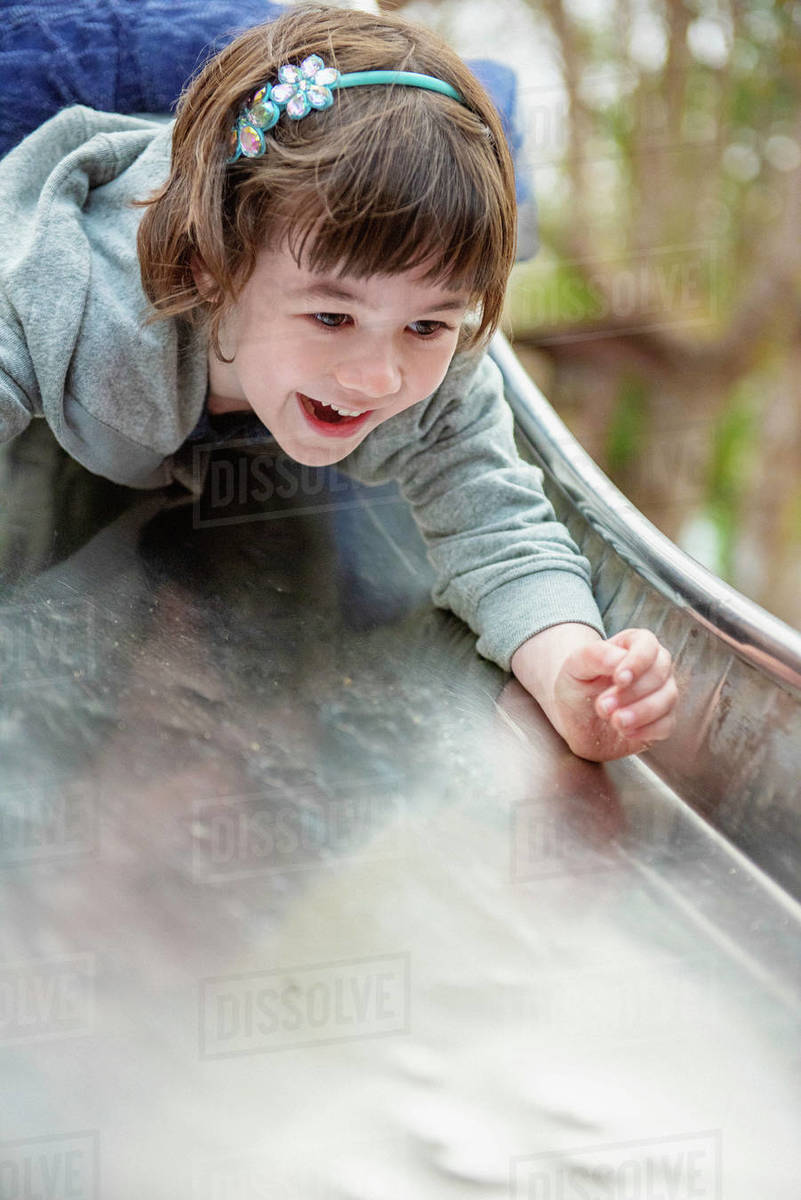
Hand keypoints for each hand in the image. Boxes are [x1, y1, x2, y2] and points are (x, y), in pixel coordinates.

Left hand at [510, 625, 677, 761]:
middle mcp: (654, 666)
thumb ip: (596, 655)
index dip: (637, 662)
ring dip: (640, 712)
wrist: (575, 719)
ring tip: (614, 721)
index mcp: (633, 644)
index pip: (647, 644)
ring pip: (668, 698)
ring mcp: (662, 693)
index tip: (618, 679)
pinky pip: (667, 724)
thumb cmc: (577, 685)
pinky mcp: (662, 721)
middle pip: (660, 673)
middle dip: (632, 692)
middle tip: (603, 706)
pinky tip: (625, 732)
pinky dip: (647, 730)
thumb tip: (621, 658)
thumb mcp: (575, 666)